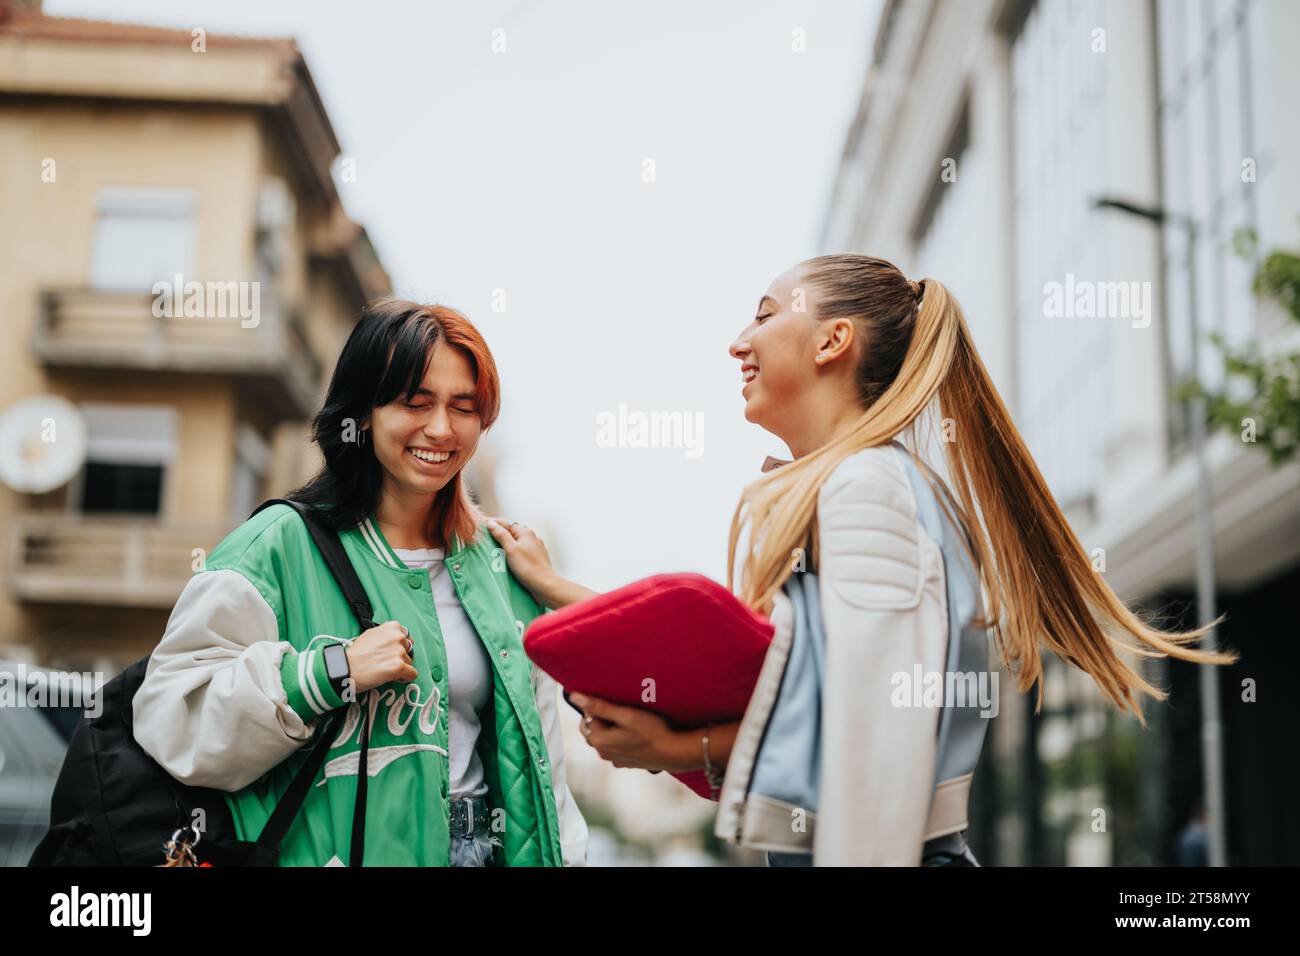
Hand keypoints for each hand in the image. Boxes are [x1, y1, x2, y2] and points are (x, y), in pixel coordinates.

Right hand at [345, 620, 417, 693]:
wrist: (346, 668)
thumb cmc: (356, 654)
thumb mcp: (371, 634)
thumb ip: (386, 635)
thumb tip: (397, 640)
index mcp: (391, 627)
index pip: (405, 636)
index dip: (398, 646)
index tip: (390, 652)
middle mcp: (397, 637)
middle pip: (408, 649)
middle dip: (400, 657)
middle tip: (386, 662)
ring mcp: (399, 652)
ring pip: (409, 662)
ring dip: (400, 667)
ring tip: (385, 670)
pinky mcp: (399, 666)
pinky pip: (412, 674)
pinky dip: (404, 678)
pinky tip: (393, 678)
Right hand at [487, 517, 597, 608]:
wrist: (545, 585)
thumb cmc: (528, 567)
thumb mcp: (511, 549)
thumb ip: (501, 535)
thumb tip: (491, 523)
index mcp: (526, 532)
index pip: (506, 523)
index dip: (493, 523)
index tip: (481, 525)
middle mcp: (532, 537)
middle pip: (512, 531)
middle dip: (500, 532)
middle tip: (486, 537)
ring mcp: (536, 547)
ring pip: (518, 541)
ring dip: (507, 542)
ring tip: (495, 548)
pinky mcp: (537, 558)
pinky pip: (522, 550)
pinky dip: (514, 551)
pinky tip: (509, 557)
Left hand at [569, 693, 700, 772]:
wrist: (673, 753)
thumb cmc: (651, 731)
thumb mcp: (625, 715)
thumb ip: (599, 706)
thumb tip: (574, 697)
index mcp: (599, 740)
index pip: (587, 716)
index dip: (600, 706)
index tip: (616, 701)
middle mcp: (603, 753)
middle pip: (593, 728)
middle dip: (602, 717)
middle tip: (622, 709)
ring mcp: (614, 759)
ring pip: (604, 737)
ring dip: (612, 727)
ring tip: (630, 720)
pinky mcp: (624, 762)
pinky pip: (615, 746)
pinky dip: (620, 738)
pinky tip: (635, 733)